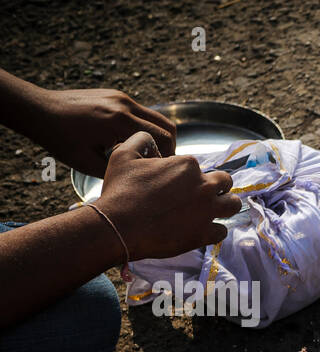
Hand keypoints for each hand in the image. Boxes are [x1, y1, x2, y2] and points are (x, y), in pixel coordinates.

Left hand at [32, 87, 175, 175]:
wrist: (38, 109)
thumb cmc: (60, 139)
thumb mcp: (90, 163)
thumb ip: (121, 169)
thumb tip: (144, 176)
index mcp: (120, 121)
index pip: (163, 137)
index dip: (168, 156)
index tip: (158, 168)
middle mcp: (124, 105)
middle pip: (167, 125)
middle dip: (168, 146)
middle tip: (157, 162)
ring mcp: (120, 97)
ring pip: (155, 117)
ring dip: (156, 135)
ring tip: (143, 152)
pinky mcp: (115, 95)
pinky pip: (140, 112)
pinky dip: (142, 126)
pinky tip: (127, 139)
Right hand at [94, 132, 241, 260]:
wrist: (118, 226)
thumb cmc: (120, 190)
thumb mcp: (124, 154)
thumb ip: (141, 140)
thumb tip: (149, 138)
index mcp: (187, 165)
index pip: (198, 166)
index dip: (188, 175)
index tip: (176, 184)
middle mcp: (203, 185)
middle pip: (225, 181)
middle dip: (217, 186)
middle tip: (202, 195)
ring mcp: (207, 210)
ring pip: (234, 204)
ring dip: (226, 205)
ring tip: (214, 209)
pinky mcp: (205, 233)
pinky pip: (222, 231)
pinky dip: (214, 231)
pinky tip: (203, 230)